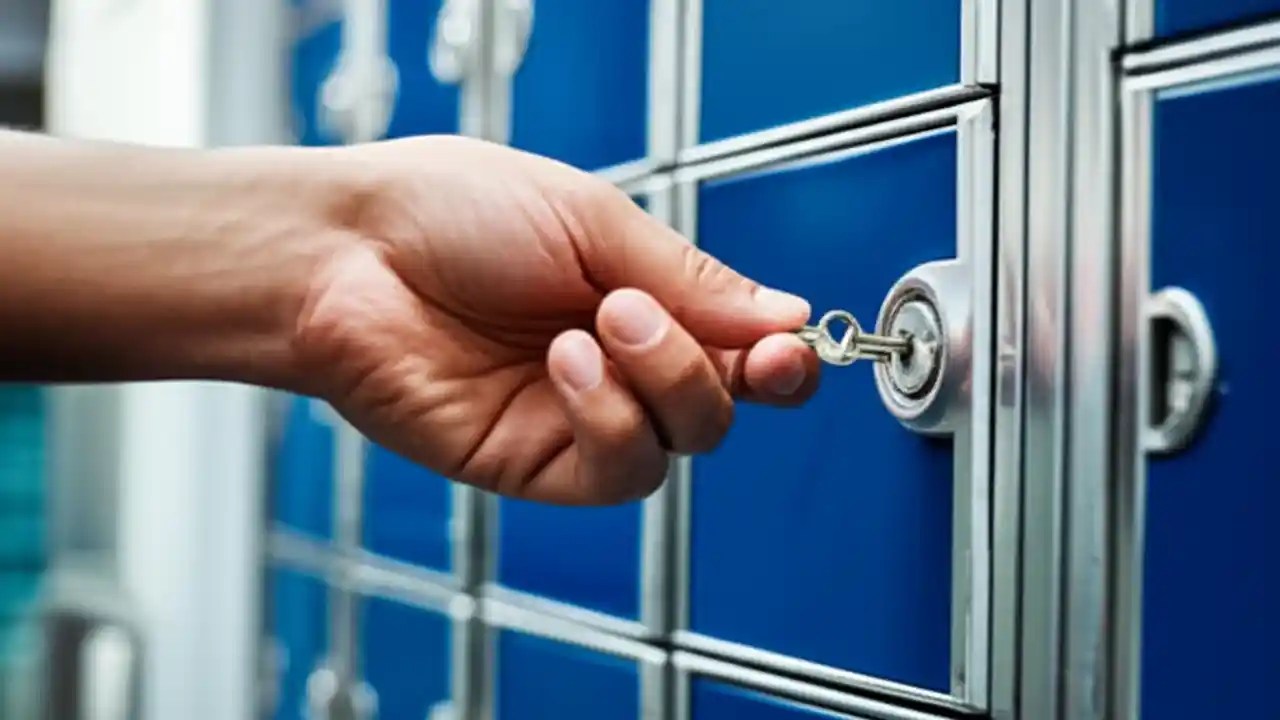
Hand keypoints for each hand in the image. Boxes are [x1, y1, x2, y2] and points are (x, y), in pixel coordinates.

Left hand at [289, 136, 820, 504]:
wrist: (348, 251)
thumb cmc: (450, 214)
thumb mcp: (592, 221)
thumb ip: (690, 279)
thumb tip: (785, 316)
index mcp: (638, 299)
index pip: (738, 350)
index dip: (777, 357)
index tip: (789, 344)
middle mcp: (616, 365)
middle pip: (720, 406)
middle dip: (717, 367)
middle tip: (650, 310)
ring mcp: (576, 419)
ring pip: (680, 444)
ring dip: (659, 380)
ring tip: (597, 322)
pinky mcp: (533, 464)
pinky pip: (618, 469)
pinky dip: (609, 414)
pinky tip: (564, 363)